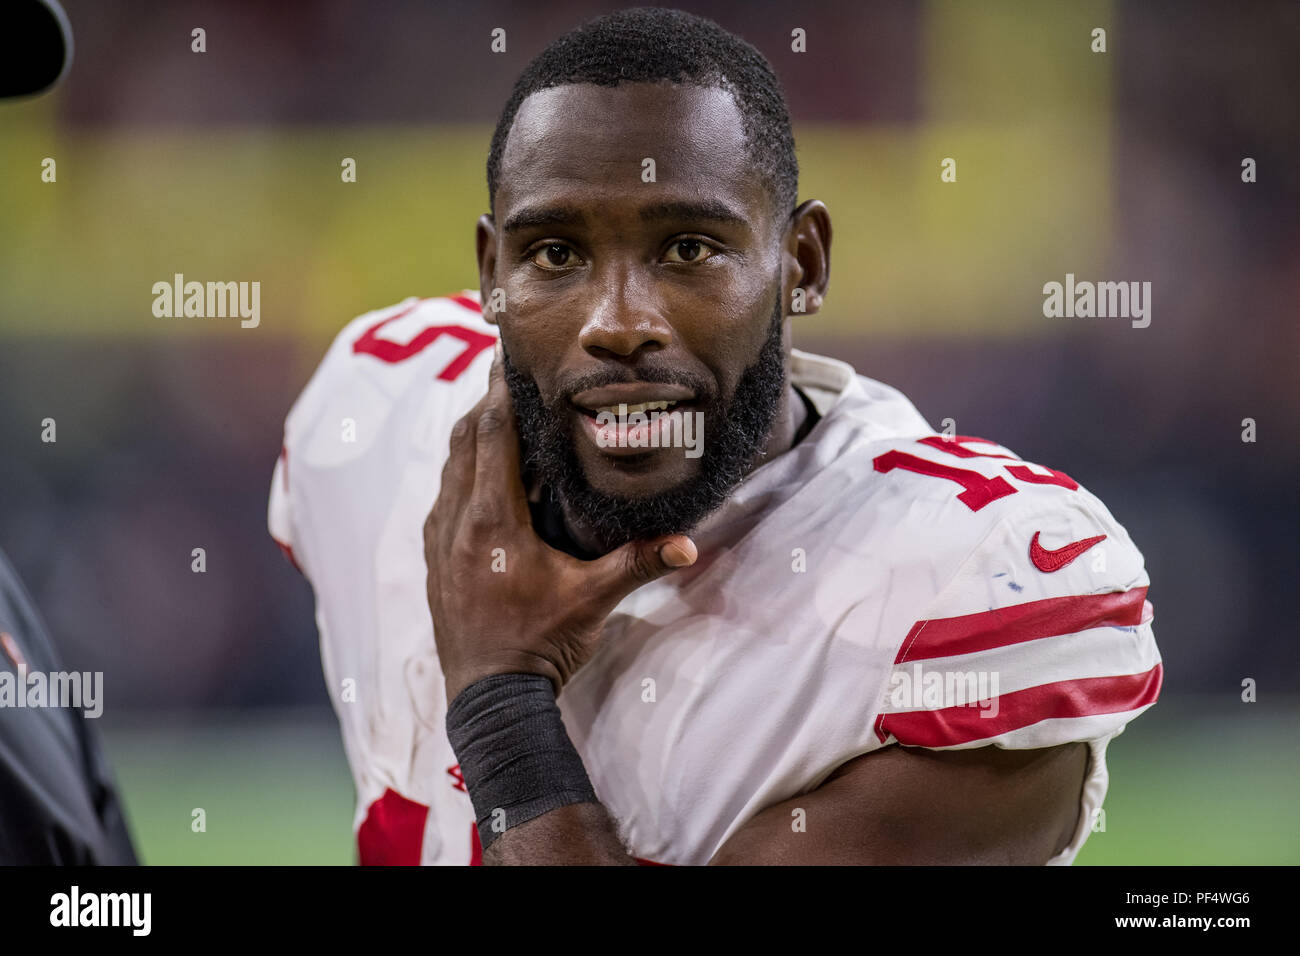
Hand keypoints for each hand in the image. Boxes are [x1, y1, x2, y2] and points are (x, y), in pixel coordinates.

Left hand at [424, 348, 697, 702]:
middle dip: (485, 403)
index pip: (491, 434)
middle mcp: (456, 520)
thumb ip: (639, 564)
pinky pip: (443, 497)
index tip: (509, 357)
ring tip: (498, 414)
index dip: (499, 392)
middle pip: (463, 440)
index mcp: (492, 519)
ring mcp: (439, 540)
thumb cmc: (539, 645)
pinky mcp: (433, 559)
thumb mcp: (593, 602)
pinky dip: (461, 471)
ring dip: (471, 436)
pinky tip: (483, 475)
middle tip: (507, 374)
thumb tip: (689, 543)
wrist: (488, 698)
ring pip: (448, 467)